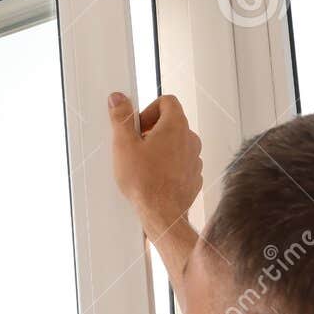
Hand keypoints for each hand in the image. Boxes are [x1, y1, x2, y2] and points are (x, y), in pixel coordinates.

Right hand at [108, 92, 202, 240]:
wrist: (162, 214)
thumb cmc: (145, 182)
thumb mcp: (124, 145)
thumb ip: (121, 117)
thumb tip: (118, 99)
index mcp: (176, 125)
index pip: (167, 101)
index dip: (149, 110)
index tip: (137, 126)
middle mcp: (190, 139)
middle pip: (171, 122)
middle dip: (152, 130)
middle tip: (136, 147)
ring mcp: (195, 158)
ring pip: (177, 144)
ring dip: (161, 149)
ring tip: (144, 165)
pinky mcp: (193, 176)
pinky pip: (181, 163)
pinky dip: (168, 166)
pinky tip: (154, 178)